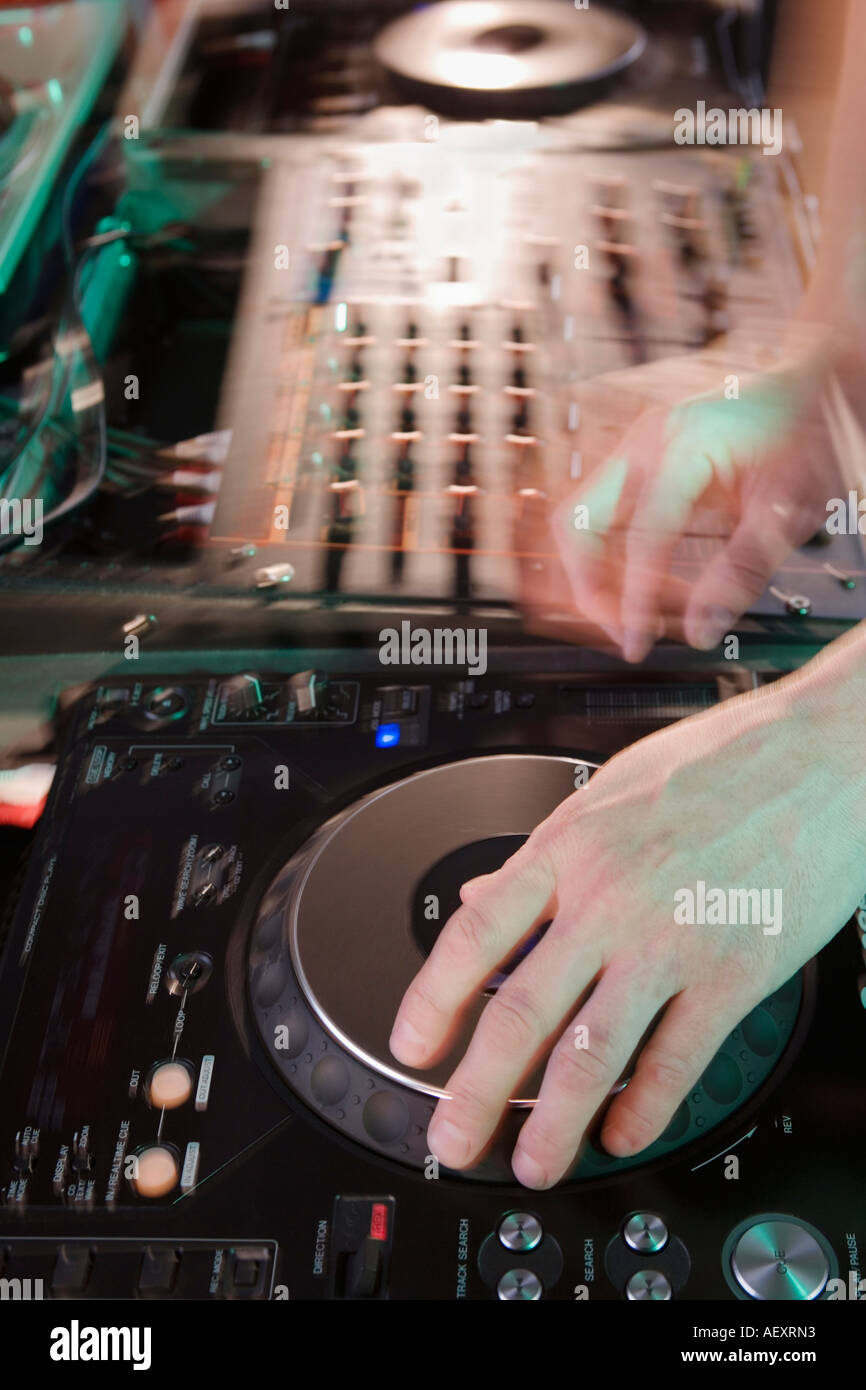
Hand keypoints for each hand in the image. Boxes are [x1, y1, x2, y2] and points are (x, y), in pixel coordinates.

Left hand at [389, 675, 863, 1186]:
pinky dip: (645, 1109)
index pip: (477, 933)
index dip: (432, 999)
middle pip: (521, 1010)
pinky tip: (623, 1134)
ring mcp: (671, 941)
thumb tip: (481, 894)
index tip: (410, 1046)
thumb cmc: (722, 761)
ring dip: (553, 1123)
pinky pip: (677, 1059)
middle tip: (450, 1137)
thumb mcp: (609, 791)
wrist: (824, 752)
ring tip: (532, 1163)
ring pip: (592, 1053)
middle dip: (474, 1090)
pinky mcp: (734, 974)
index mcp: (571, 847)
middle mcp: (610, 899)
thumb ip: (543, 854)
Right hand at [521, 348, 836, 661]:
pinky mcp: (638, 463)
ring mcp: (635, 448)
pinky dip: (613, 559)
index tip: (639, 643)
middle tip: (623, 632)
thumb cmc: (807, 437)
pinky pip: (603, 516)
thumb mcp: (788, 510)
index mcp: (682, 447)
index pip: (640, 540)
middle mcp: (645, 442)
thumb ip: (742, 572)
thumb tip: (701, 628)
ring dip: (597, 575)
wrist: (812, 391)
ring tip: (639, 617)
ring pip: (580, 522)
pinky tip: (649, 589)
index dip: (635, 600)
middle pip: (578, 524)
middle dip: (590, 587)